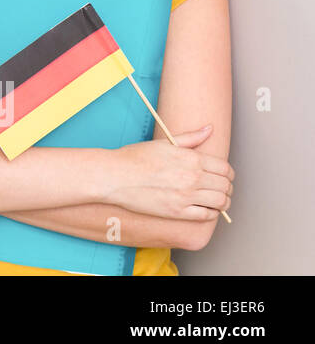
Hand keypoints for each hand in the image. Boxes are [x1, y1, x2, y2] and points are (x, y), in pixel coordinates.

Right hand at [103, 124, 233, 220]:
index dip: (228, 173)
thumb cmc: (135, 158)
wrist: (115, 176)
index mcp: (191, 159)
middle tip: (223, 188)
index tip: (224, 176)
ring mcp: (186, 196)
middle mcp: (192, 177)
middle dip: (227, 187)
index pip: (224, 168)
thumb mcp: (164, 143)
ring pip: (220, 202)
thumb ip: (190, 137)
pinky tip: (206, 208)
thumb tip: (209, 128)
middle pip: (225, 185)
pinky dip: (211, 213)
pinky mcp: (178, 211)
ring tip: (218, 200)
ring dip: (223, 201)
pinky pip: (206, 215)